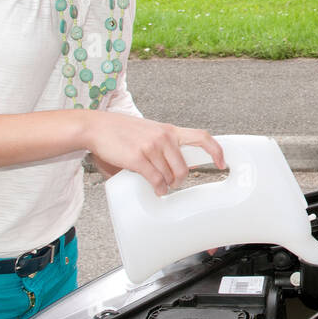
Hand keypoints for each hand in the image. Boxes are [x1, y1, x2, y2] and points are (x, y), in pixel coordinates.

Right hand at [83, 113, 224, 195]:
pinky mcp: (138, 158)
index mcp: (169, 130)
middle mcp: (164, 137)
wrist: (96, 127)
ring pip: (170, 176)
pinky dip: (157, 188)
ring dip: (166, 185)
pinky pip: (155, 180)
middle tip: (172, 183)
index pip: (202, 137)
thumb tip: (173, 168)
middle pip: (184, 168)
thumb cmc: (120, 131)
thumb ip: (162, 145)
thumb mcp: (148, 131)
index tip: (221, 163)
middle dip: (179, 180)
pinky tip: (156, 190)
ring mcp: (151, 147)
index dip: (216, 151)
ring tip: (159, 185)